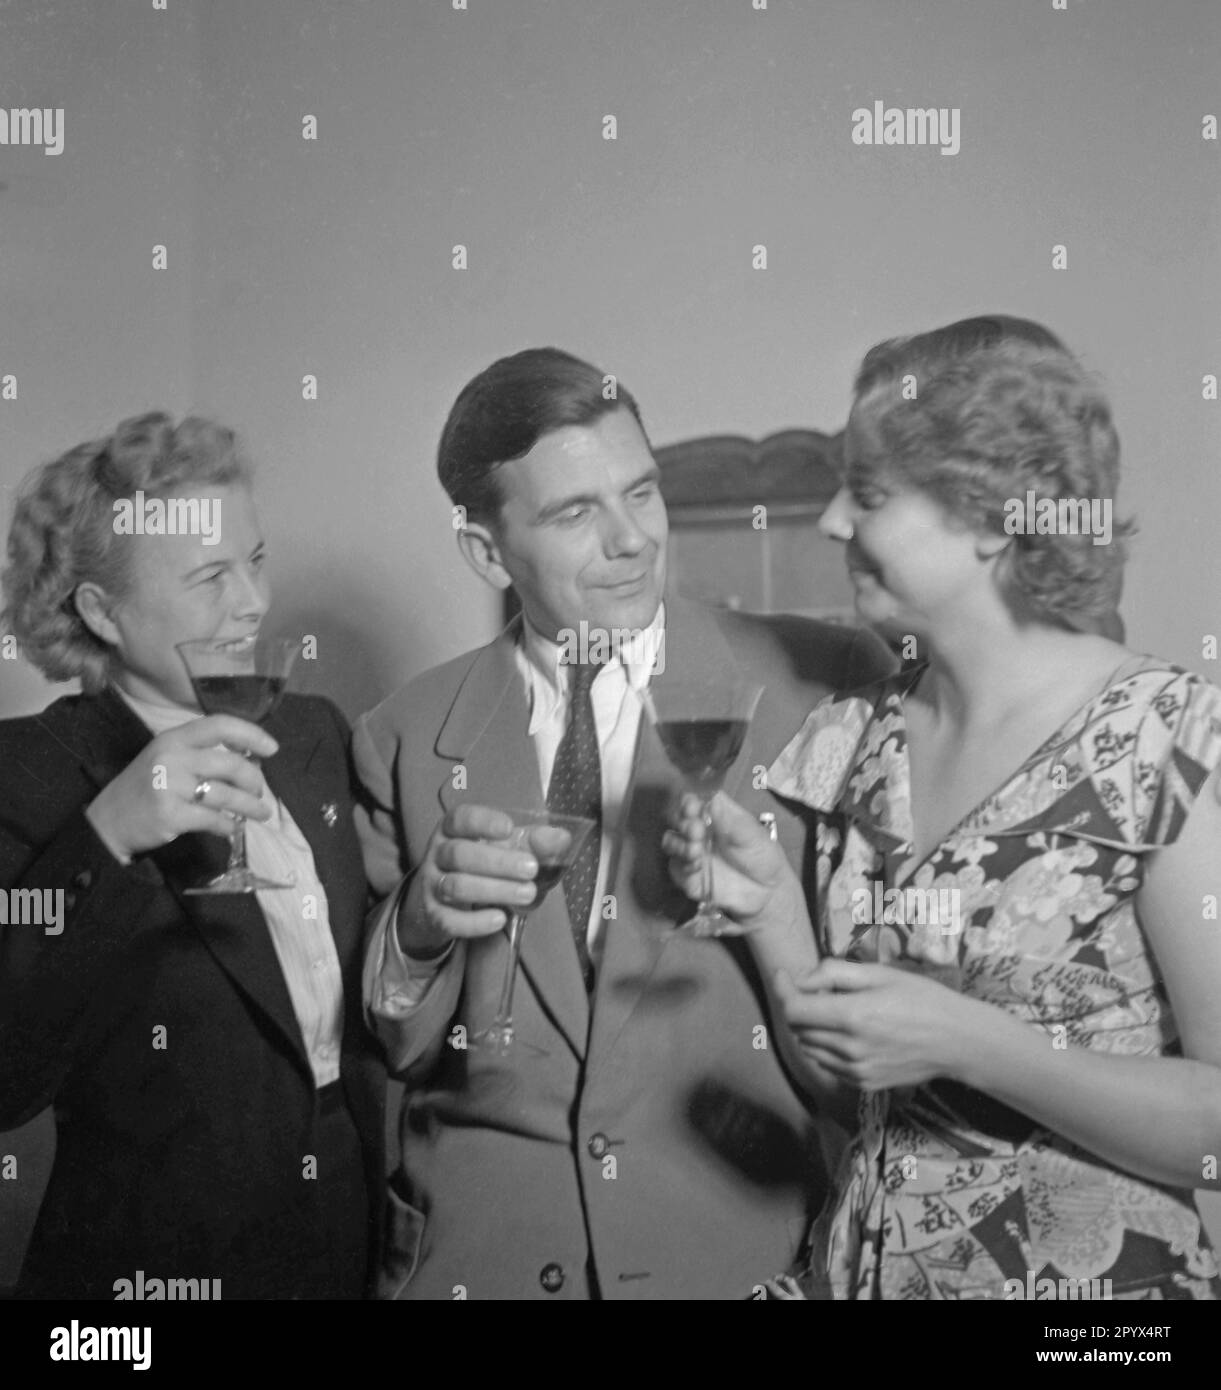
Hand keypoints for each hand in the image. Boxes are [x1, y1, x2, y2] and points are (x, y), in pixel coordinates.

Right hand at [85, 716, 277, 860]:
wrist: (108, 821)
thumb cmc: (146, 787)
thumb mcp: (167, 757)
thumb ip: (201, 753)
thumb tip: (251, 759)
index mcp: (174, 738)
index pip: (219, 725)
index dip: (251, 734)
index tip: (272, 749)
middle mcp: (172, 757)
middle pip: (231, 764)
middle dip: (254, 781)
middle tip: (260, 792)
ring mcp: (170, 786)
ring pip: (227, 795)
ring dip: (250, 807)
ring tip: (261, 814)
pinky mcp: (171, 815)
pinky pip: (214, 819)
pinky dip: (229, 825)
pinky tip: (231, 828)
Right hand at [400, 804, 547, 956]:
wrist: (444, 904)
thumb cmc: (482, 866)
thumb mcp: (507, 849)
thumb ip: (534, 842)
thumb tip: (561, 837)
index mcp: (453, 830)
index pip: (460, 818)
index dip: (482, 822)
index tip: (509, 829)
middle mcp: (437, 854)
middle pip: (460, 854)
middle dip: (498, 862)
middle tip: (531, 869)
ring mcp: (432, 885)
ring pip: (456, 886)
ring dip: (494, 890)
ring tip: (527, 894)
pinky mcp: (433, 917)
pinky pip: (450, 920)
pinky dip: (475, 922)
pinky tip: (500, 918)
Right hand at [661, 790, 800, 934]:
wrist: (766, 893)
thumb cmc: (762, 856)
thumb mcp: (752, 835)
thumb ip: (730, 820)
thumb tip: (710, 798)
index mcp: (713, 814)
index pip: (692, 800)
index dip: (688, 801)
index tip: (691, 806)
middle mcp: (697, 830)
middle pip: (675, 818)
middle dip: (682, 822)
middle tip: (696, 830)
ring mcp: (690, 851)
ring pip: (670, 841)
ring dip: (679, 843)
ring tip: (696, 850)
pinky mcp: (687, 875)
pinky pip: (675, 866)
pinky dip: (683, 864)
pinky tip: (696, 866)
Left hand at [772, 958, 979, 1090]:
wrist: (957, 1041)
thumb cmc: (922, 998)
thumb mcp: (880, 973)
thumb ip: (834, 972)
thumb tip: (803, 980)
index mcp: (852, 1016)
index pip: (794, 1010)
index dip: (783, 990)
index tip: (785, 975)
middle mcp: (849, 1048)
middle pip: (798, 1029)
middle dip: (798, 1005)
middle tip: (815, 989)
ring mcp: (856, 1070)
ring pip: (809, 1048)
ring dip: (810, 1028)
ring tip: (833, 1011)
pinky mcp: (863, 1084)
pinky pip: (827, 1064)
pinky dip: (825, 1047)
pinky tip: (846, 1033)